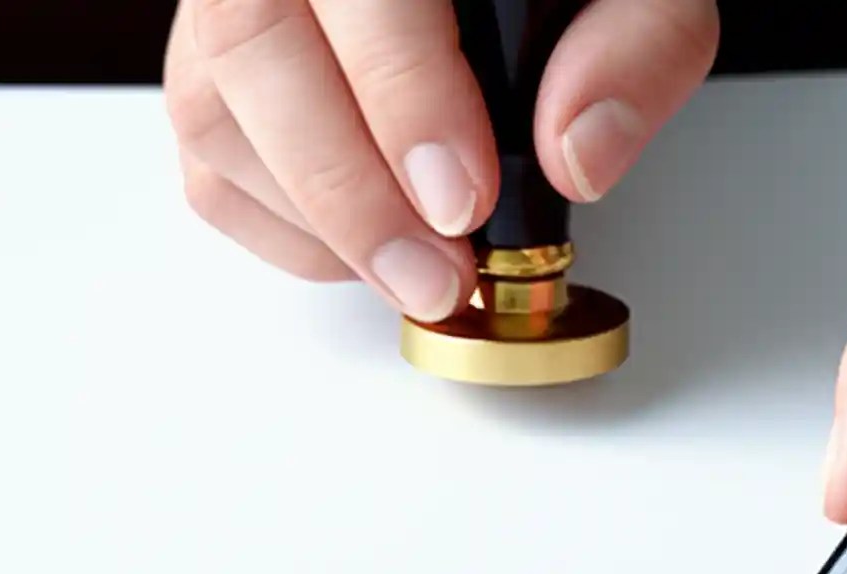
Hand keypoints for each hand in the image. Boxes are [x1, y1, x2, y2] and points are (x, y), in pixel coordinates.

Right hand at [164, 0, 717, 319]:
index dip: (400, 98)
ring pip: (217, 112)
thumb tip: (579, 152)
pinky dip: (287, 231)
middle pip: (253, 48)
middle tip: (438, 274)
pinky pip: (210, 163)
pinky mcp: (222, 71)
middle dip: (349, 192)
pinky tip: (368, 248)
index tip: (463, 199)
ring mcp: (232, 6)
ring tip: (421, 270)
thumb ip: (636, 46)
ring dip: (319, 222)